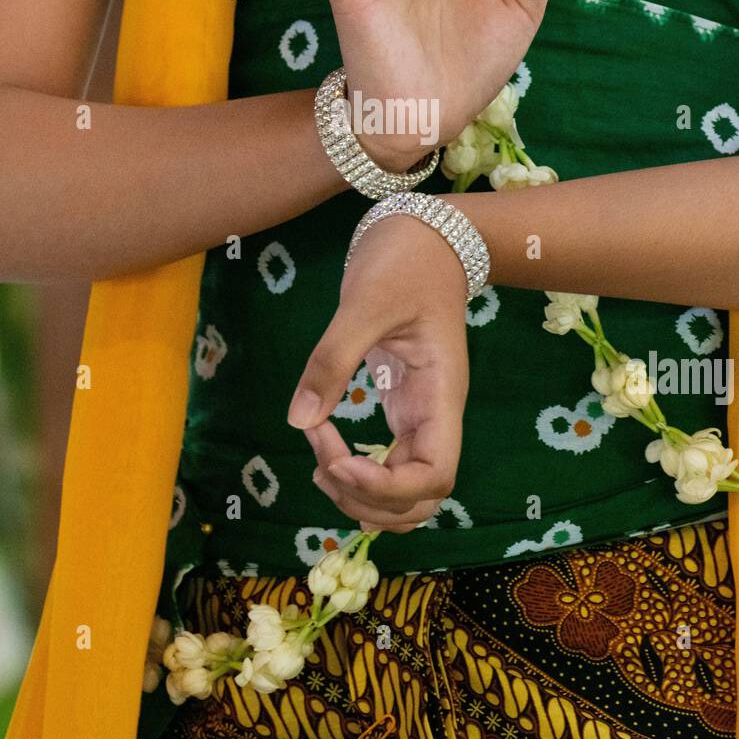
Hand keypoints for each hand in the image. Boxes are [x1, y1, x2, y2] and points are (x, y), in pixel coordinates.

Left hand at [286, 213, 468, 532]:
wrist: (425, 239)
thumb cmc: (403, 264)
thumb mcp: (363, 303)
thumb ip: (332, 359)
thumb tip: (299, 421)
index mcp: (439, 396)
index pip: (434, 476)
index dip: (386, 488)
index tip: (339, 462)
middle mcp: (435, 417)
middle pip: (422, 498)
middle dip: (368, 500)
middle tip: (323, 460)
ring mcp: (419, 417)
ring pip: (406, 493)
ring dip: (362, 497)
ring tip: (320, 460)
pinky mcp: (400, 410)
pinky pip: (387, 466)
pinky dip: (357, 477)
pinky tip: (326, 451)